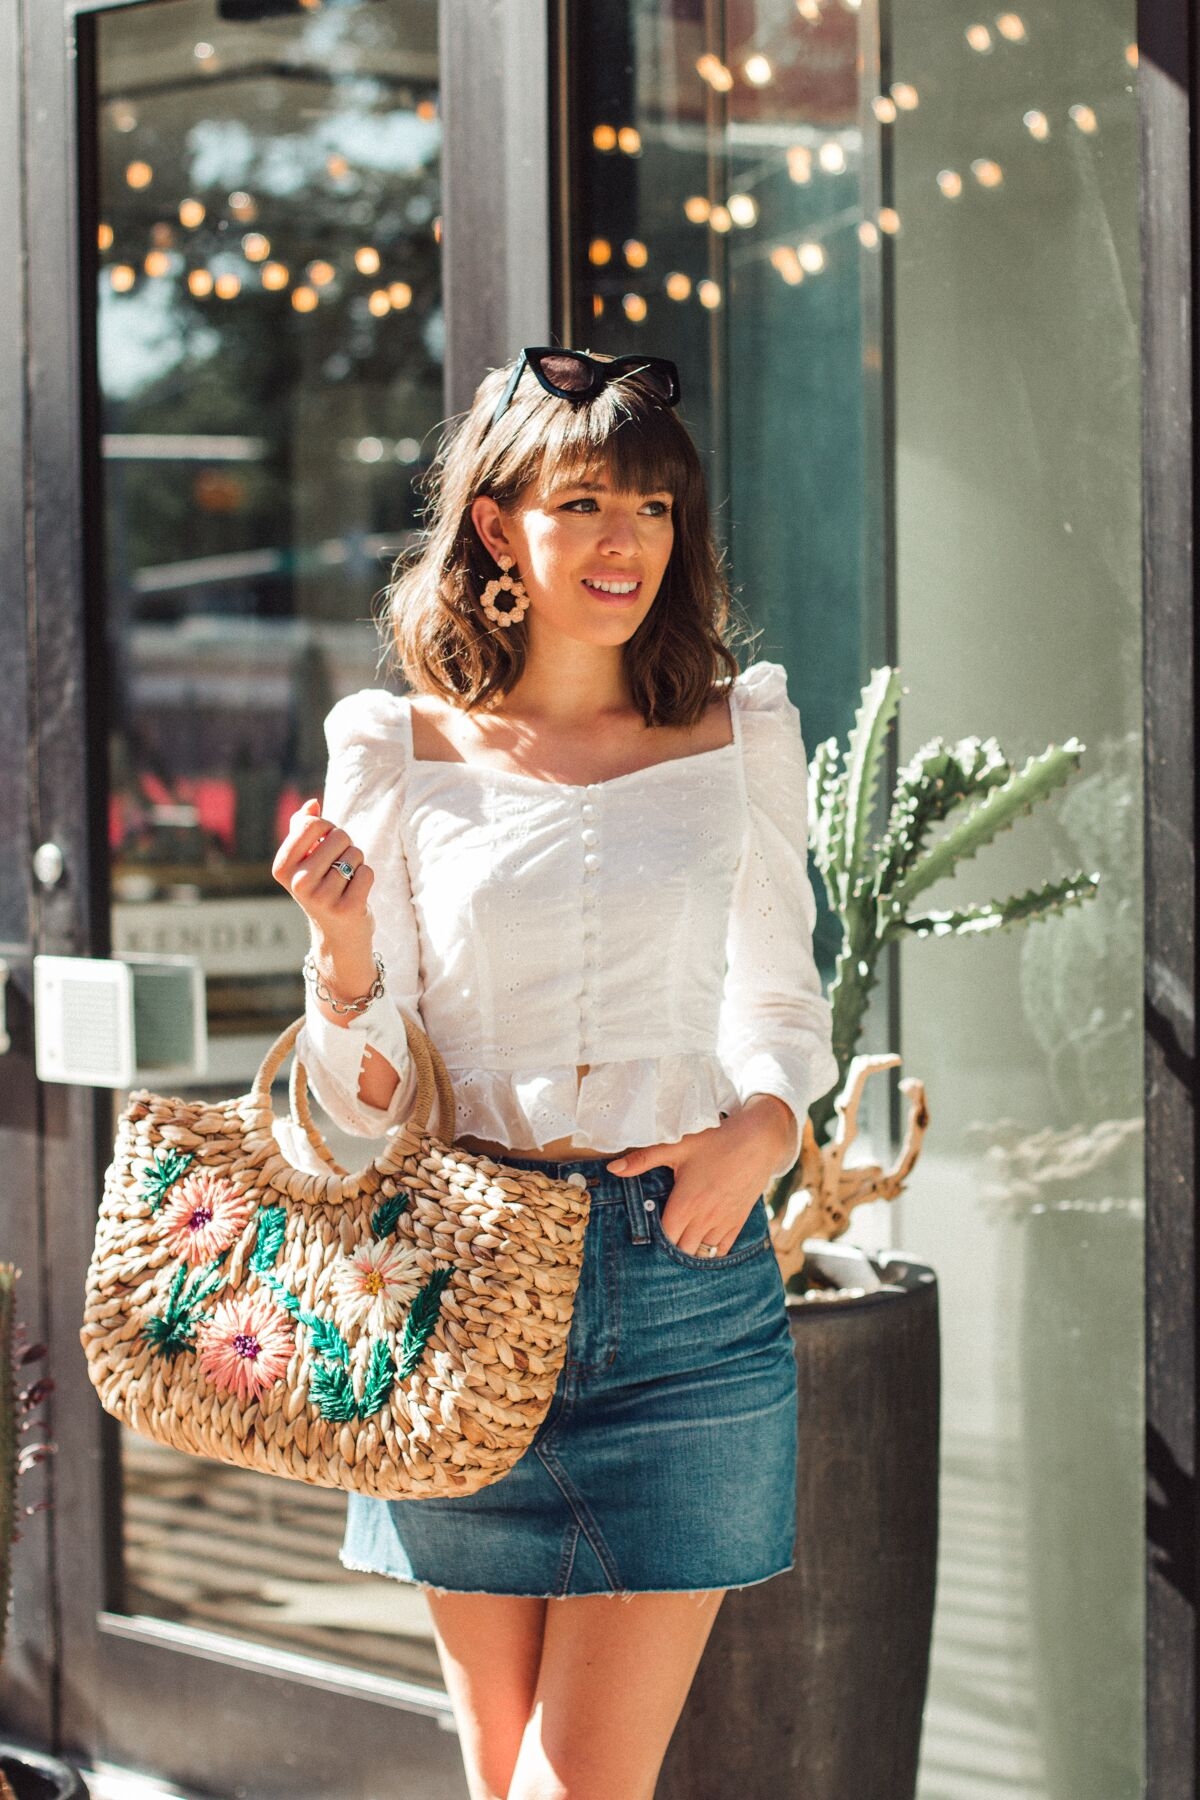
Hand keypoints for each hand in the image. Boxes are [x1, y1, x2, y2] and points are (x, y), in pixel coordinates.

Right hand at [271, 797, 374, 948]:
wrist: (336, 935)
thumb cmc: (322, 887)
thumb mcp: (305, 860)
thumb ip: (303, 828)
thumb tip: (312, 803)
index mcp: (282, 867)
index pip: (311, 823)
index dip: (327, 828)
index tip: (326, 843)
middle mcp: (298, 883)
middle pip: (338, 836)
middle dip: (346, 846)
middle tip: (339, 867)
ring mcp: (321, 898)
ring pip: (355, 854)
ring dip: (356, 863)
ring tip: (346, 882)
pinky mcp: (346, 909)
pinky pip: (367, 872)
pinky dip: (366, 877)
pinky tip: (355, 893)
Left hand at [606, 1094, 795, 1256]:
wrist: (758, 1140)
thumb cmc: (715, 1140)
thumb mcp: (676, 1146)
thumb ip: (642, 1159)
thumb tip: (612, 1168)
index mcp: (685, 1204)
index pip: (664, 1239)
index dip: (652, 1244)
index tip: (642, 1241)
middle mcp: (704, 1219)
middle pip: (681, 1251)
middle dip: (669, 1252)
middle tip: (656, 1248)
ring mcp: (722, 1223)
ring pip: (701, 1254)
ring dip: (688, 1253)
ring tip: (676, 1250)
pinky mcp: (738, 1222)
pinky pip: (721, 1250)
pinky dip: (710, 1254)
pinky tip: (700, 1250)